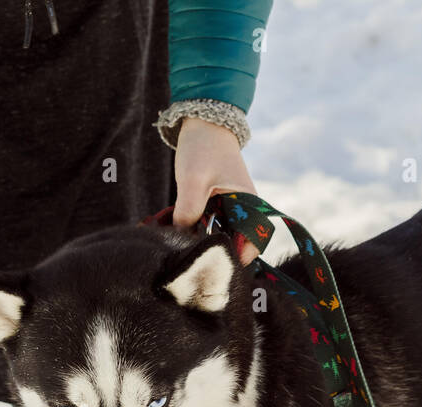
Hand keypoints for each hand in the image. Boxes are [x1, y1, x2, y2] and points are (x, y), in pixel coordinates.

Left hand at [171, 117, 259, 265]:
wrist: (203, 122)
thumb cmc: (204, 147)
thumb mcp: (193, 181)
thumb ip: (188, 212)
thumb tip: (179, 240)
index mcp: (250, 206)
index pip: (251, 245)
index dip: (233, 261)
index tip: (209, 268)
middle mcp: (244, 211)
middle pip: (232, 246)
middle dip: (209, 254)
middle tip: (184, 260)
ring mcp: (230, 210)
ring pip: (216, 238)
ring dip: (196, 242)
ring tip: (173, 244)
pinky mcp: (216, 207)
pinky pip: (205, 226)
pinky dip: (190, 230)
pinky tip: (170, 230)